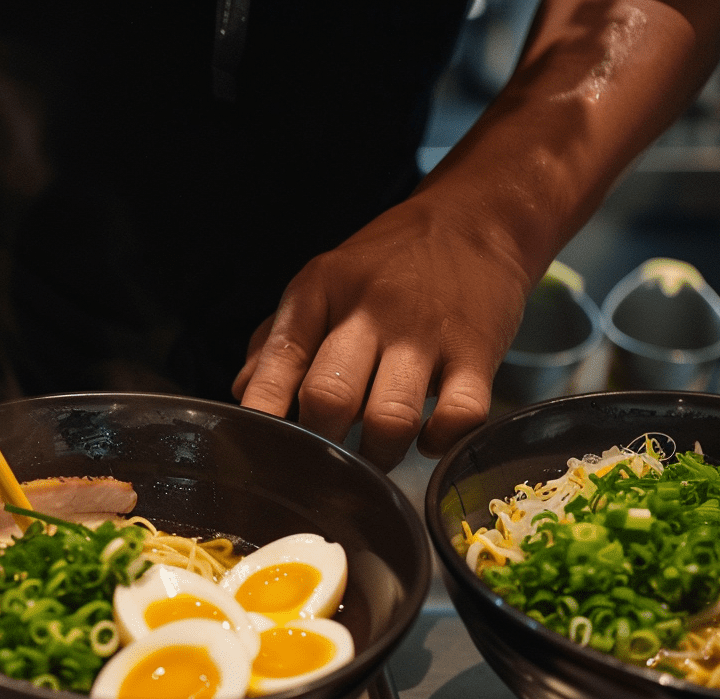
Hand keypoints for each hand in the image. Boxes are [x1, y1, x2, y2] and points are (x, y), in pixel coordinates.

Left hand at [232, 191, 531, 470]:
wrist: (474, 218)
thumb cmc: (388, 262)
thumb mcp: (324, 283)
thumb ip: (280, 339)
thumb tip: (243, 392)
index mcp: (320, 291)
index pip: (281, 358)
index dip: (264, 409)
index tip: (257, 448)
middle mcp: (369, 311)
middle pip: (329, 397)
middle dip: (321, 444)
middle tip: (325, 459)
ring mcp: (425, 333)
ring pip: (391, 419)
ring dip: (378, 455)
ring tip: (375, 456)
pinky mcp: (476, 352)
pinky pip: (459, 416)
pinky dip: (441, 442)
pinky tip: (431, 439)